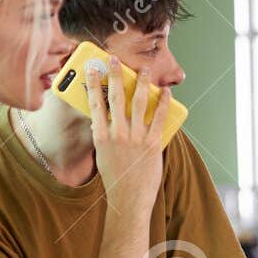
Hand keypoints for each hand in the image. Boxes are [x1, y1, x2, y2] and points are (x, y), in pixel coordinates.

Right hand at [86, 56, 169, 217]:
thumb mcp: (103, 155)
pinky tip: (165, 92)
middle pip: (115, 97)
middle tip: (115, 60)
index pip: (95, 103)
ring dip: (142, 83)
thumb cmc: (116, 178)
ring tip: (145, 70)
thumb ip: (105, 136)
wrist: (129, 198)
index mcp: (101, 136)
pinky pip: (158, 118)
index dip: (94, 83)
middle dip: (115, 75)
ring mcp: (135, 138)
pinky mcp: (151, 144)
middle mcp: (116, 134)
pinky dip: (162, 103)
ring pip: (138, 103)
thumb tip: (105, 120)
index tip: (93, 68)